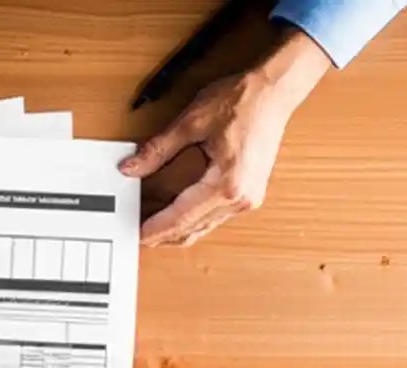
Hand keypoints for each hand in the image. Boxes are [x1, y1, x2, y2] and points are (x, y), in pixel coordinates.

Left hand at [121, 30, 330, 246]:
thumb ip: (157, 150)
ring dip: (177, 230)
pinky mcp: (249, 194)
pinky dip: (193, 219)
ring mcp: (248, 199)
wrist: (275, 91)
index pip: (181, 217)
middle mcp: (241, 198)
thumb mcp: (191, 123)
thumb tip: (131, 168)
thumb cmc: (243, 101)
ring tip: (150, 228)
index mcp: (227, 184)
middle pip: (193, 229)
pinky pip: (215, 217)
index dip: (155, 229)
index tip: (136, 234)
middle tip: (136, 234)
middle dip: (163, 235)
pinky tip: (175, 216)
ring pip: (204, 227)